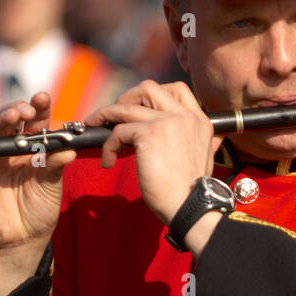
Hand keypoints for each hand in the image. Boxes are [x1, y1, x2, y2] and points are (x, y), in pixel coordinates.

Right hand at [0, 92, 76, 250]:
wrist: (22, 237)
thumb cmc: (40, 209)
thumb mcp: (51, 186)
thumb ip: (55, 166)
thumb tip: (69, 150)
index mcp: (34, 147)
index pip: (35, 121)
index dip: (38, 108)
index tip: (43, 98)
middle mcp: (12, 147)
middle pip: (13, 120)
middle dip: (19, 109)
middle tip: (28, 109)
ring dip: (2, 119)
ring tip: (13, 116)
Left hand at [84, 79, 222, 226]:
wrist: (190, 207)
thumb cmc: (190, 191)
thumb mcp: (199, 156)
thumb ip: (187, 138)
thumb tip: (166, 136)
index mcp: (199, 120)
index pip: (176, 90)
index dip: (152, 94)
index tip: (139, 107)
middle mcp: (185, 116)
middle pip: (149, 88)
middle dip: (127, 98)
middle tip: (115, 115)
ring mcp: (167, 122)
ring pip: (127, 106)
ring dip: (106, 114)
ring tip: (95, 126)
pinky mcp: (149, 134)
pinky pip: (118, 131)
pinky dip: (108, 145)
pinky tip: (108, 161)